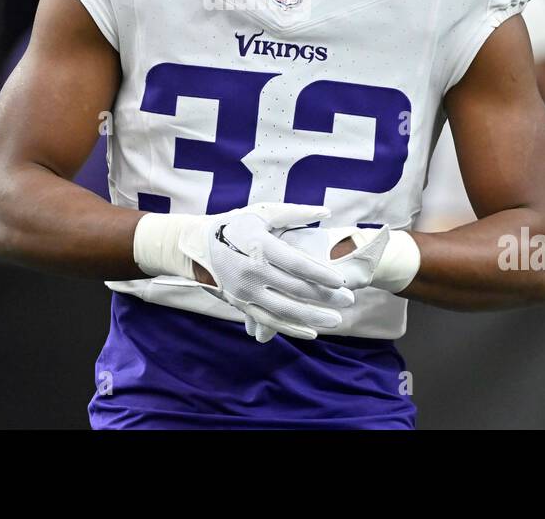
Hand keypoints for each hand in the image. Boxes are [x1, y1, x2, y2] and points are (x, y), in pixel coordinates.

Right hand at [242, 225, 392, 342]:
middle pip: (296, 288)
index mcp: (260, 246)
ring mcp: (245, 291)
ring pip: (285, 309)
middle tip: (349, 301)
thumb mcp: (262, 212)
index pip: (297, 264)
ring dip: (313, 317)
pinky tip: (311, 332)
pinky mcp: (240, 304)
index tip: (341, 281)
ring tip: (336, 320)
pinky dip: (291, 328)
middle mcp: (253, 271)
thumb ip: (295, 213)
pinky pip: (269, 321)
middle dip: (325, 297)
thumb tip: (326, 211)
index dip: (321, 274)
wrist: (195, 246)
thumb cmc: (234, 225)